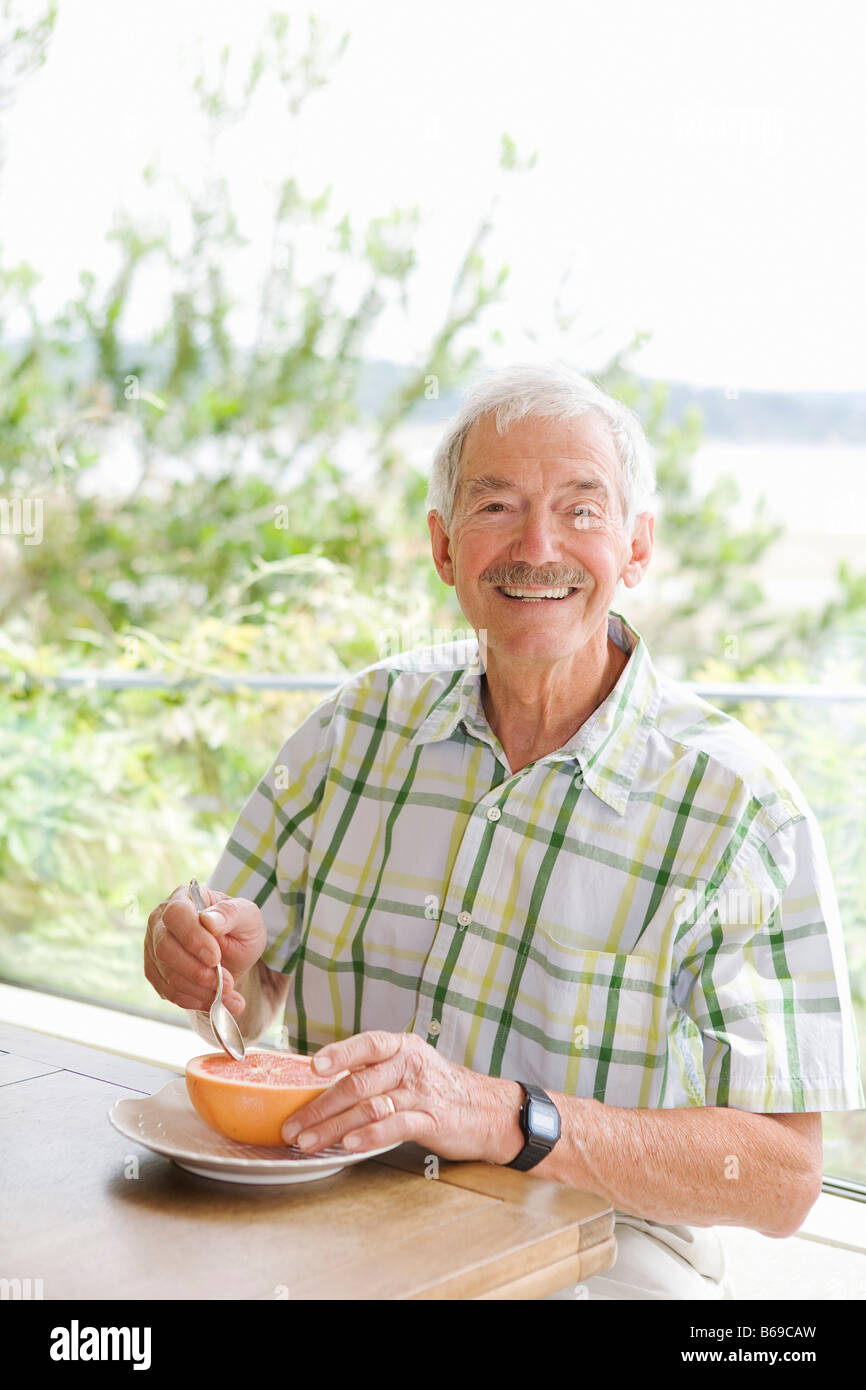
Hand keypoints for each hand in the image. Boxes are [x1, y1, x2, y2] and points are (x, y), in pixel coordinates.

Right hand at [144, 885, 265, 1015]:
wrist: (234, 952)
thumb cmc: (239, 927)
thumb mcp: (247, 915)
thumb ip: (230, 913)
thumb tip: (209, 920)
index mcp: (183, 898)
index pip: (176, 915)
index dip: (193, 938)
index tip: (215, 958)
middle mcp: (161, 920)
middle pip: (165, 949)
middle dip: (197, 971)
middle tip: (227, 982)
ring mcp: (154, 947)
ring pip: (167, 975)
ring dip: (200, 990)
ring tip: (229, 995)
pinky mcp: (155, 972)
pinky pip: (169, 992)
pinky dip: (194, 1001)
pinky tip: (215, 1001)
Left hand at [279, 1030, 523, 1163]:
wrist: (488, 1109)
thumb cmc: (436, 1088)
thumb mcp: (407, 1066)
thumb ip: (372, 1070)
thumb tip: (321, 1081)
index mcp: (401, 1047)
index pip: (367, 1044)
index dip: (339, 1053)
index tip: (312, 1067)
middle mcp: (410, 1065)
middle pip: (358, 1083)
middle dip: (320, 1107)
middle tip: (292, 1126)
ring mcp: (422, 1093)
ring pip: (370, 1107)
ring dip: (334, 1127)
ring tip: (309, 1142)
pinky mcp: (432, 1121)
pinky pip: (396, 1126)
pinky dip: (371, 1136)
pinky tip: (350, 1146)